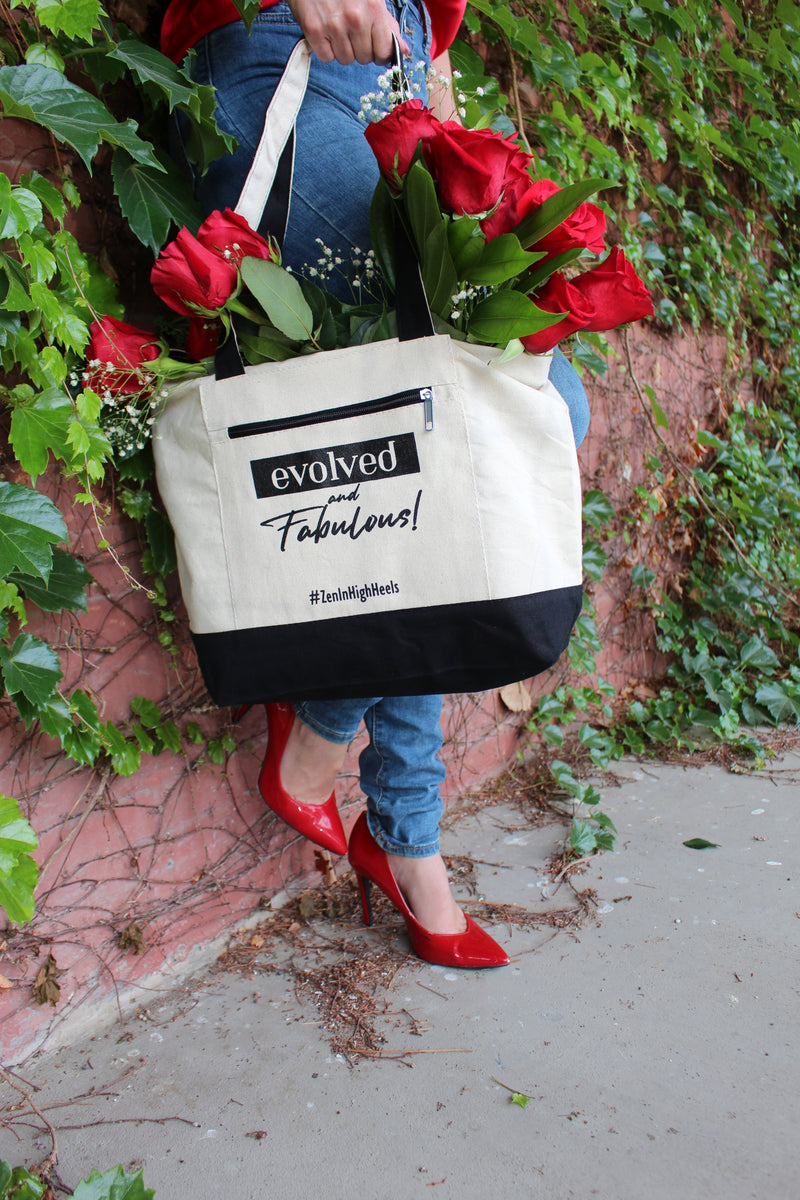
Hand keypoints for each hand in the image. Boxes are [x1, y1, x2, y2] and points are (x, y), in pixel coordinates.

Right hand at [288, 0, 407, 64]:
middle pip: (364, 58)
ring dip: (343, 49)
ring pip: (345, 59)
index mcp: (373, 9)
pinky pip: (327, 57)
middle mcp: (355, 18)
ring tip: (339, 30)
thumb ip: (388, 24)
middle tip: (353, 32)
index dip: (380, 53)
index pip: (383, 52)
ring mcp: (333, 25)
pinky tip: (327, 33)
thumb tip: (403, 50)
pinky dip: (327, 49)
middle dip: (360, 49)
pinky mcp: (314, 30)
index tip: (375, 48)